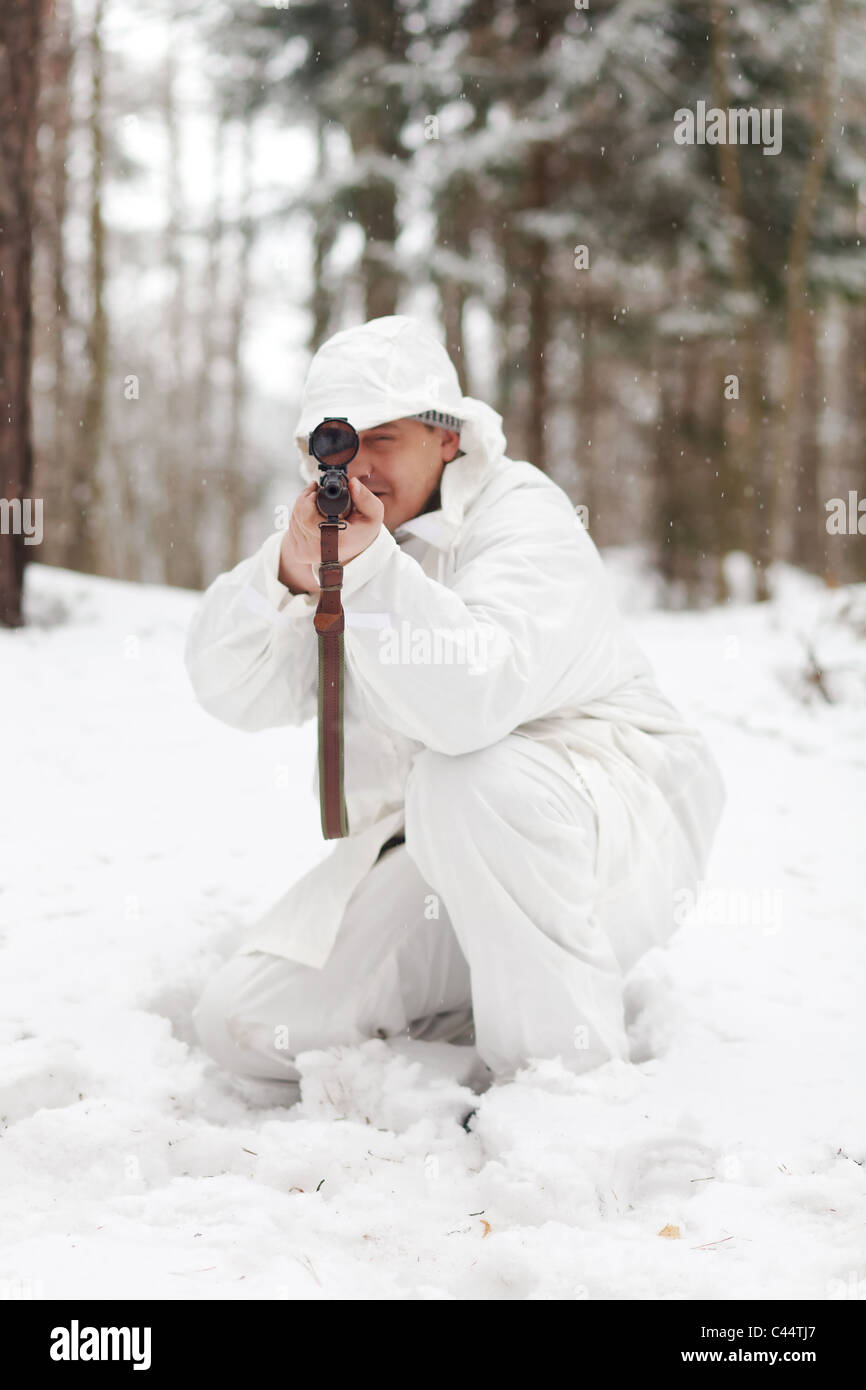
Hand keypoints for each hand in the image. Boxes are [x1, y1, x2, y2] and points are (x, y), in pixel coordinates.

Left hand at [278, 477, 383, 593]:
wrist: (354, 552)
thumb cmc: (362, 531)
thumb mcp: (372, 514)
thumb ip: (366, 498)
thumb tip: (353, 483)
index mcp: (336, 541)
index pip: (306, 516)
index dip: (308, 497)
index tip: (317, 488)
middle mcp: (319, 550)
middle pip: (298, 515)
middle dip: (304, 497)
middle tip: (314, 489)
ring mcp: (306, 554)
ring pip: (293, 519)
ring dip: (300, 505)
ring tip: (313, 501)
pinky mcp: (299, 554)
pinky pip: (291, 528)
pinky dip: (297, 517)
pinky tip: (309, 514)